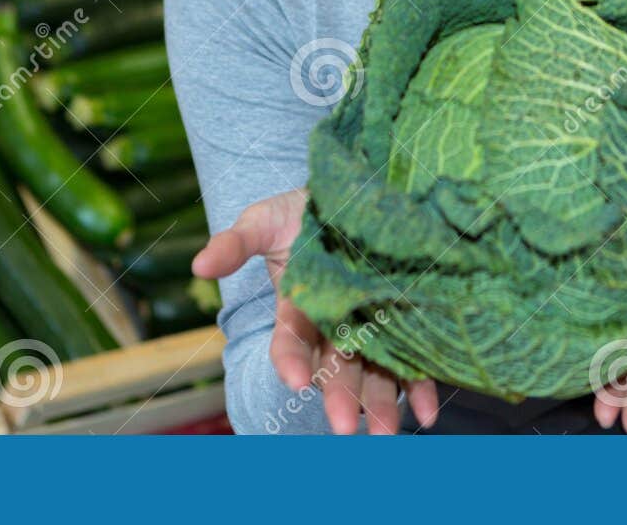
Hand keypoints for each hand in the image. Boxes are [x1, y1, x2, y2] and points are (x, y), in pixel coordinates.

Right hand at [194, 189, 438, 434]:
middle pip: (336, 369)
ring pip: (374, 373)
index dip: (290, 361)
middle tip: (345, 427)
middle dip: (340, 398)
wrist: (354, 192)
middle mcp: (334, 327)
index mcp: (297, 310)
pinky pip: (412, 360)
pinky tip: (428, 412)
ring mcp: (370, 327)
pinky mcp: (404, 323)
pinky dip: (420, 387)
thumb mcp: (264, 220)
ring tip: (387, 434)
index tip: (296, 380)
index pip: (289, 343)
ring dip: (381, 405)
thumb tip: (199, 266)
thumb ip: (235, 244)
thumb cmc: (301, 211)